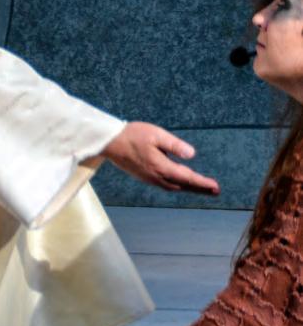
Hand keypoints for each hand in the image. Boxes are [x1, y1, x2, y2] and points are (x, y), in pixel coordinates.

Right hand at [103, 122, 218, 194]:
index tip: (216, 186)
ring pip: (174, 187)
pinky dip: (177, 185)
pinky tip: (180, 182)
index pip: (187, 177)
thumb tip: (192, 154)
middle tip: (215, 191)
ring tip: (202, 188)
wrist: (109, 143)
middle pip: (182, 186)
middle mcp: (156, 176)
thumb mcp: (156, 134)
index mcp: (160, 166)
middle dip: (199, 188)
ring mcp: (149, 178)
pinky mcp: (144, 176)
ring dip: (189, 188)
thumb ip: (174, 145)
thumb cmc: (132, 135)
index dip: (202, 182)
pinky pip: (165, 185)